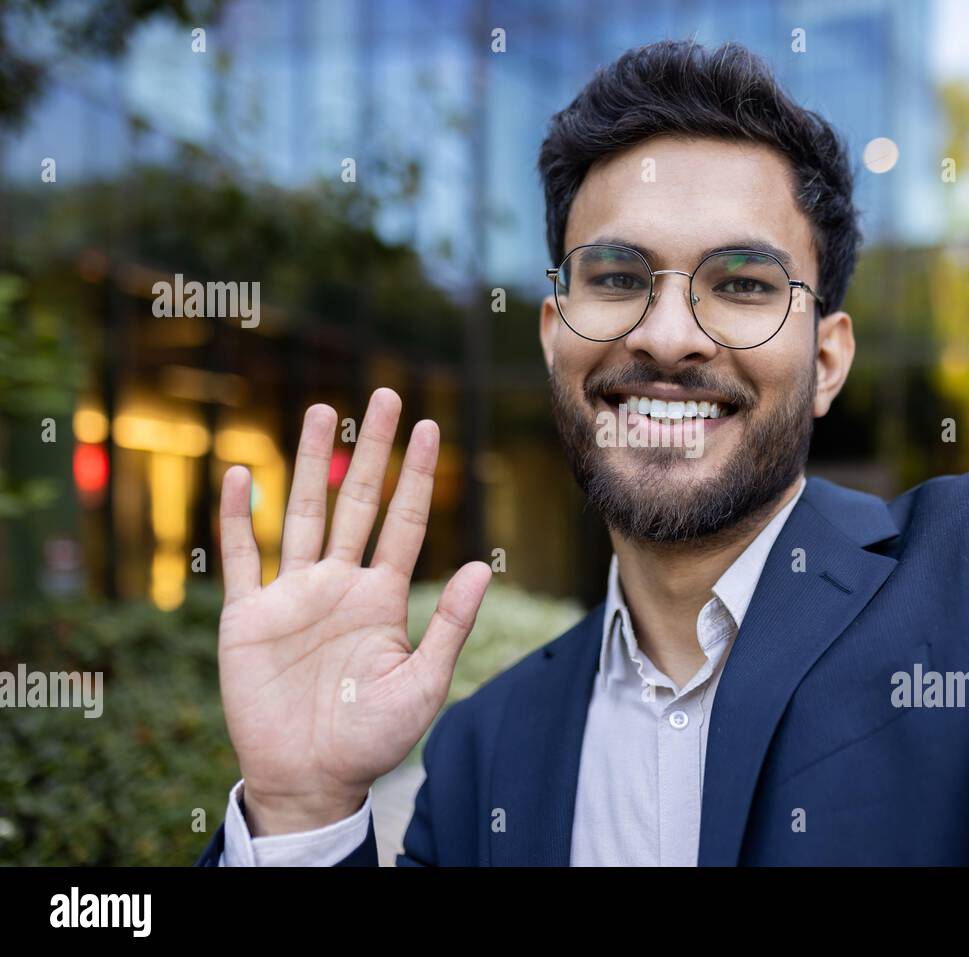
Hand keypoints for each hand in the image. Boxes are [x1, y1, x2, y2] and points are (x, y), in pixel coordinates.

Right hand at [216, 388, 490, 835]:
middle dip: (373, 450)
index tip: (432, 428)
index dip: (418, 476)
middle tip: (386, 396)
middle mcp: (339, 583)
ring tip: (321, 411)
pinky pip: (241, 557)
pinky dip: (238, 517)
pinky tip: (241, 473)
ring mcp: (293, 595)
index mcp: (382, 596)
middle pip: (357, 501)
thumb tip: (485, 568)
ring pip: (302, 513)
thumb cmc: (372, 738)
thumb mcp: (422, 683)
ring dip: (309, 463)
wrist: (310, 778)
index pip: (404, 521)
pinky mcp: (248, 616)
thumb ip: (448, 624)